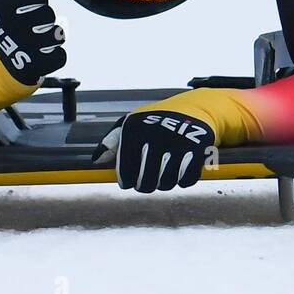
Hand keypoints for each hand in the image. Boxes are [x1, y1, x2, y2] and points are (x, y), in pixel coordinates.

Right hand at [0, 0, 65, 85]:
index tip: (27, 7)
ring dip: (51, 38)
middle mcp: (9, 27)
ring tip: (38, 41)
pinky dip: (54, 57)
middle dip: (45, 19)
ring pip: (57, 35)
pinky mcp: (34, 68)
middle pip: (48, 14)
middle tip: (33, 26)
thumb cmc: (5, 27)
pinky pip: (60, 56)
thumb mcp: (3, 1)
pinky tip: (41, 55)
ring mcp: (22, 49)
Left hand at [92, 110, 214, 192]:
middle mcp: (156, 134)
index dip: (127, 181)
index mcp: (135, 130)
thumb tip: (96, 161)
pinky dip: (183, 180)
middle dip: (146, 185)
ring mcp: (178, 141)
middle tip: (148, 179)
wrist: (193, 108)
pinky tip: (181, 168)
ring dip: (165, 183)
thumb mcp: (130, 124)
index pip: (126, 174)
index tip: (130, 179)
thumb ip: (111, 142)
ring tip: (163, 172)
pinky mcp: (198, 146)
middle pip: (146, 183)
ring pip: (166, 184)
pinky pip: (186, 181)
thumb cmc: (155, 121)